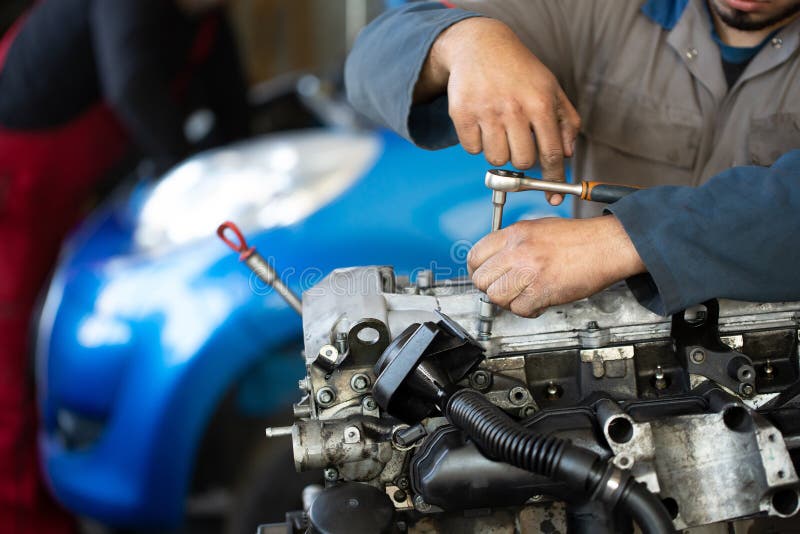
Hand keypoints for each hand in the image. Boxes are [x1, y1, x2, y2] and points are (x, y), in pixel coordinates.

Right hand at [414, 17, 580, 204]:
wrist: (481, 45)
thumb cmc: (520, 70)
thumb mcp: (551, 88)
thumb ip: (566, 122)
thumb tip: (566, 155)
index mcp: (540, 103)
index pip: (550, 153)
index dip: (554, 179)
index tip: (554, 195)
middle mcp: (514, 108)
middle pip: (522, 161)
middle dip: (522, 158)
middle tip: (517, 143)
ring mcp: (486, 111)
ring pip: (496, 159)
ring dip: (498, 151)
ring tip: (499, 129)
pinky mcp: (463, 113)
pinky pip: (472, 149)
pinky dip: (477, 143)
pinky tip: (481, 124)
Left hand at [467, 216, 645, 316]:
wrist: (607, 244)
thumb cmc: (579, 238)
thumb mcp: (538, 228)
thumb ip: (513, 243)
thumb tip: (495, 261)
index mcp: (514, 233)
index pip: (475, 256)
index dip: (477, 270)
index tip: (484, 276)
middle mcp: (518, 251)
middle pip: (481, 279)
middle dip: (491, 287)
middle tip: (505, 288)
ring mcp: (529, 271)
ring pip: (496, 297)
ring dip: (508, 301)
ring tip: (523, 295)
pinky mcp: (542, 291)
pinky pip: (519, 309)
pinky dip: (528, 310)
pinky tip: (538, 301)